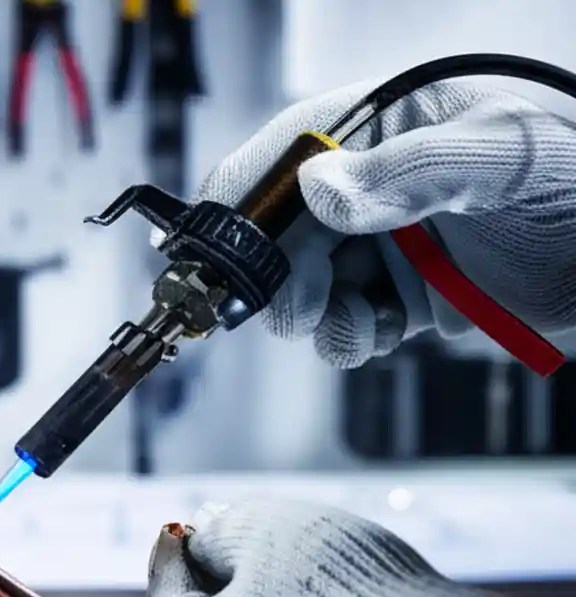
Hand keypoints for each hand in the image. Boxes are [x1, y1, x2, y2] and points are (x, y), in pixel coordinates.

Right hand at [191, 79, 575, 367]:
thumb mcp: (501, 158)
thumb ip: (411, 169)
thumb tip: (319, 192)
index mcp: (379, 124)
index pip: (279, 155)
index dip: (245, 206)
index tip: (230, 259)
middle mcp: (368, 183)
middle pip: (275, 232)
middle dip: (280, 278)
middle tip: (305, 306)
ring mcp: (382, 240)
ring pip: (302, 286)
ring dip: (317, 316)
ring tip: (362, 321)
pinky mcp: (400, 292)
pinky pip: (344, 322)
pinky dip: (351, 337)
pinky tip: (387, 329)